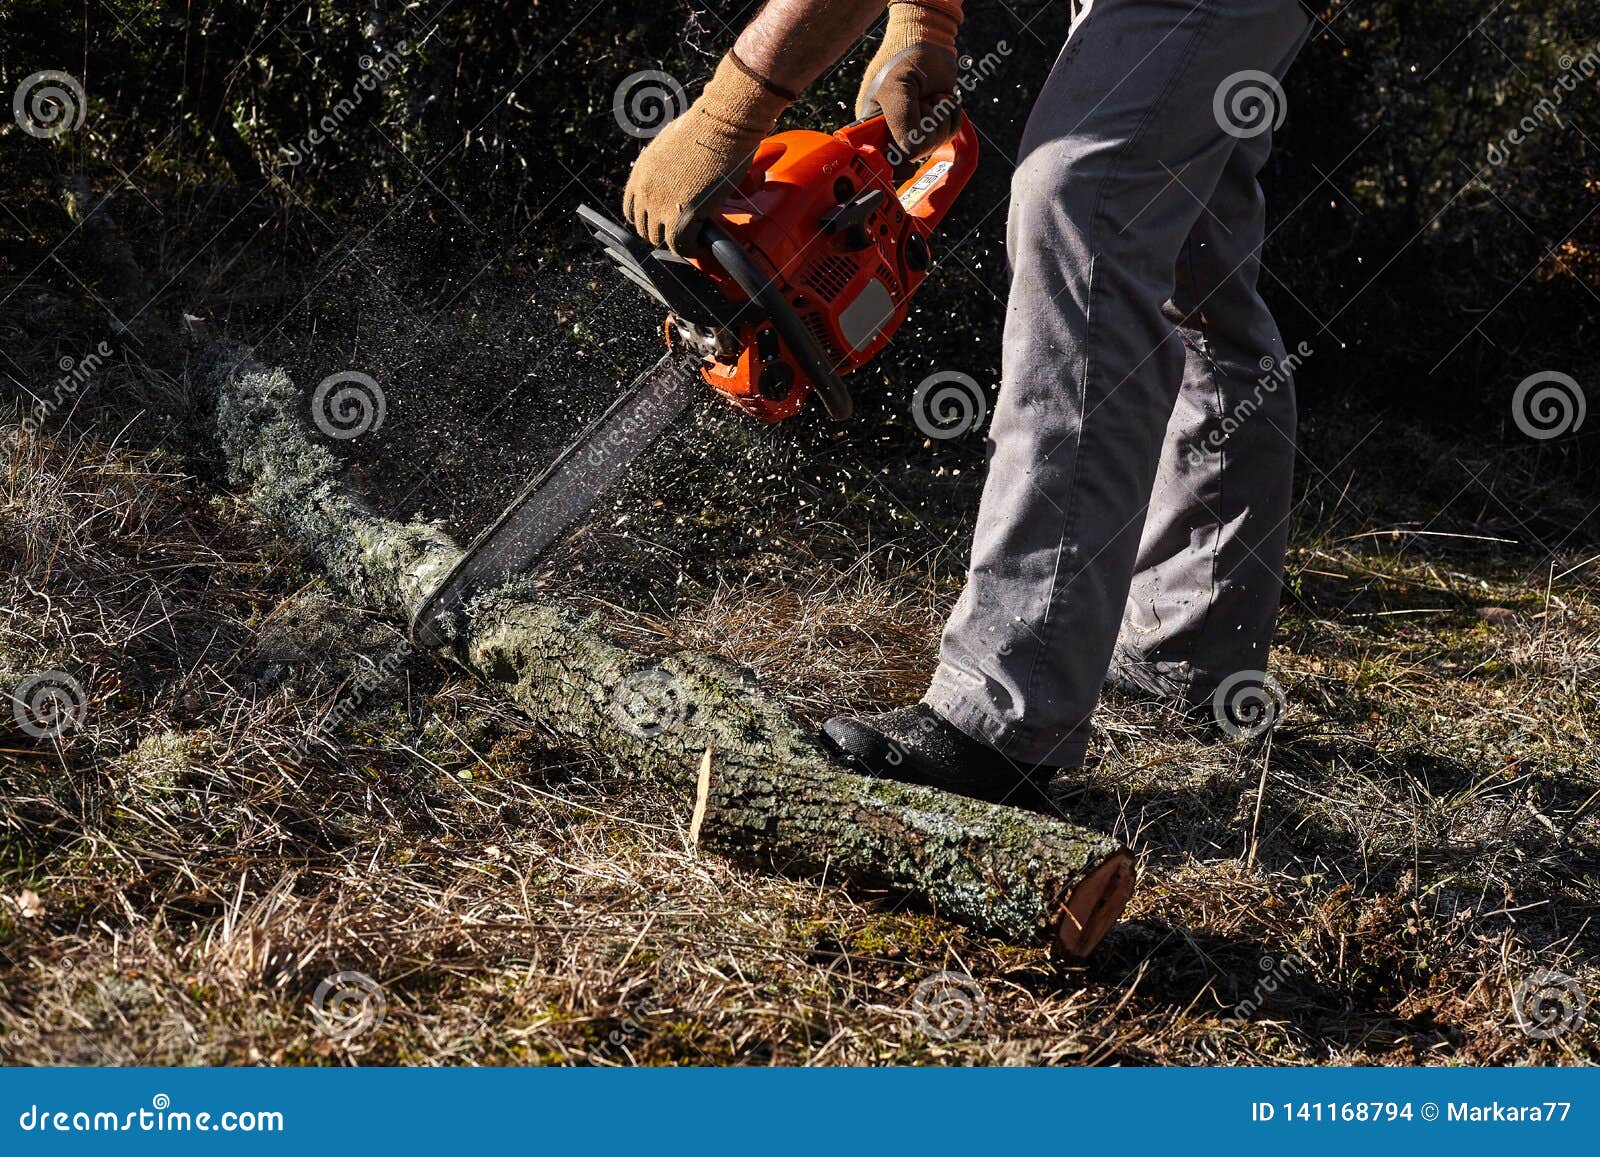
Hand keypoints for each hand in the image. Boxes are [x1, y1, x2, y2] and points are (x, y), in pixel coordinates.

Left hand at [623, 53, 791, 255]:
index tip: (663, 223)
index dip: (649, 220)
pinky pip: (683, 246)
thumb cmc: (706, 126)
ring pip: (662, 241)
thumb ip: (665, 166)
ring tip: (695, 240)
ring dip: (678, 243)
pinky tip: (703, 246)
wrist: (722, 122)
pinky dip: (692, 250)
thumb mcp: (671, 144)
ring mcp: (662, 204)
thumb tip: (677, 176)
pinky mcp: (683, 216)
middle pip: (646, 229)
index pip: (632, 211)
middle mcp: (645, 190)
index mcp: (640, 172)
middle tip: (683, 235)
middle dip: (664, 233)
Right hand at [856, 1, 962, 160]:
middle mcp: (891, 134)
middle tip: (922, 103)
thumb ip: (901, 120)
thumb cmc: (903, 58)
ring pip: (933, 146)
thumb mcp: (896, 87)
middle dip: (925, 128)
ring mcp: (914, 131)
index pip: (882, 163)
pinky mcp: (933, 127)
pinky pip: (949, 136)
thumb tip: (911, 152)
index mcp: (870, 128)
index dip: (896, 163)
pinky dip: (952, 117)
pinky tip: (944, 100)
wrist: (928, 42)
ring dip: (940, 118)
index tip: (908, 153)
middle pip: (913, 156)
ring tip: (932, 97)